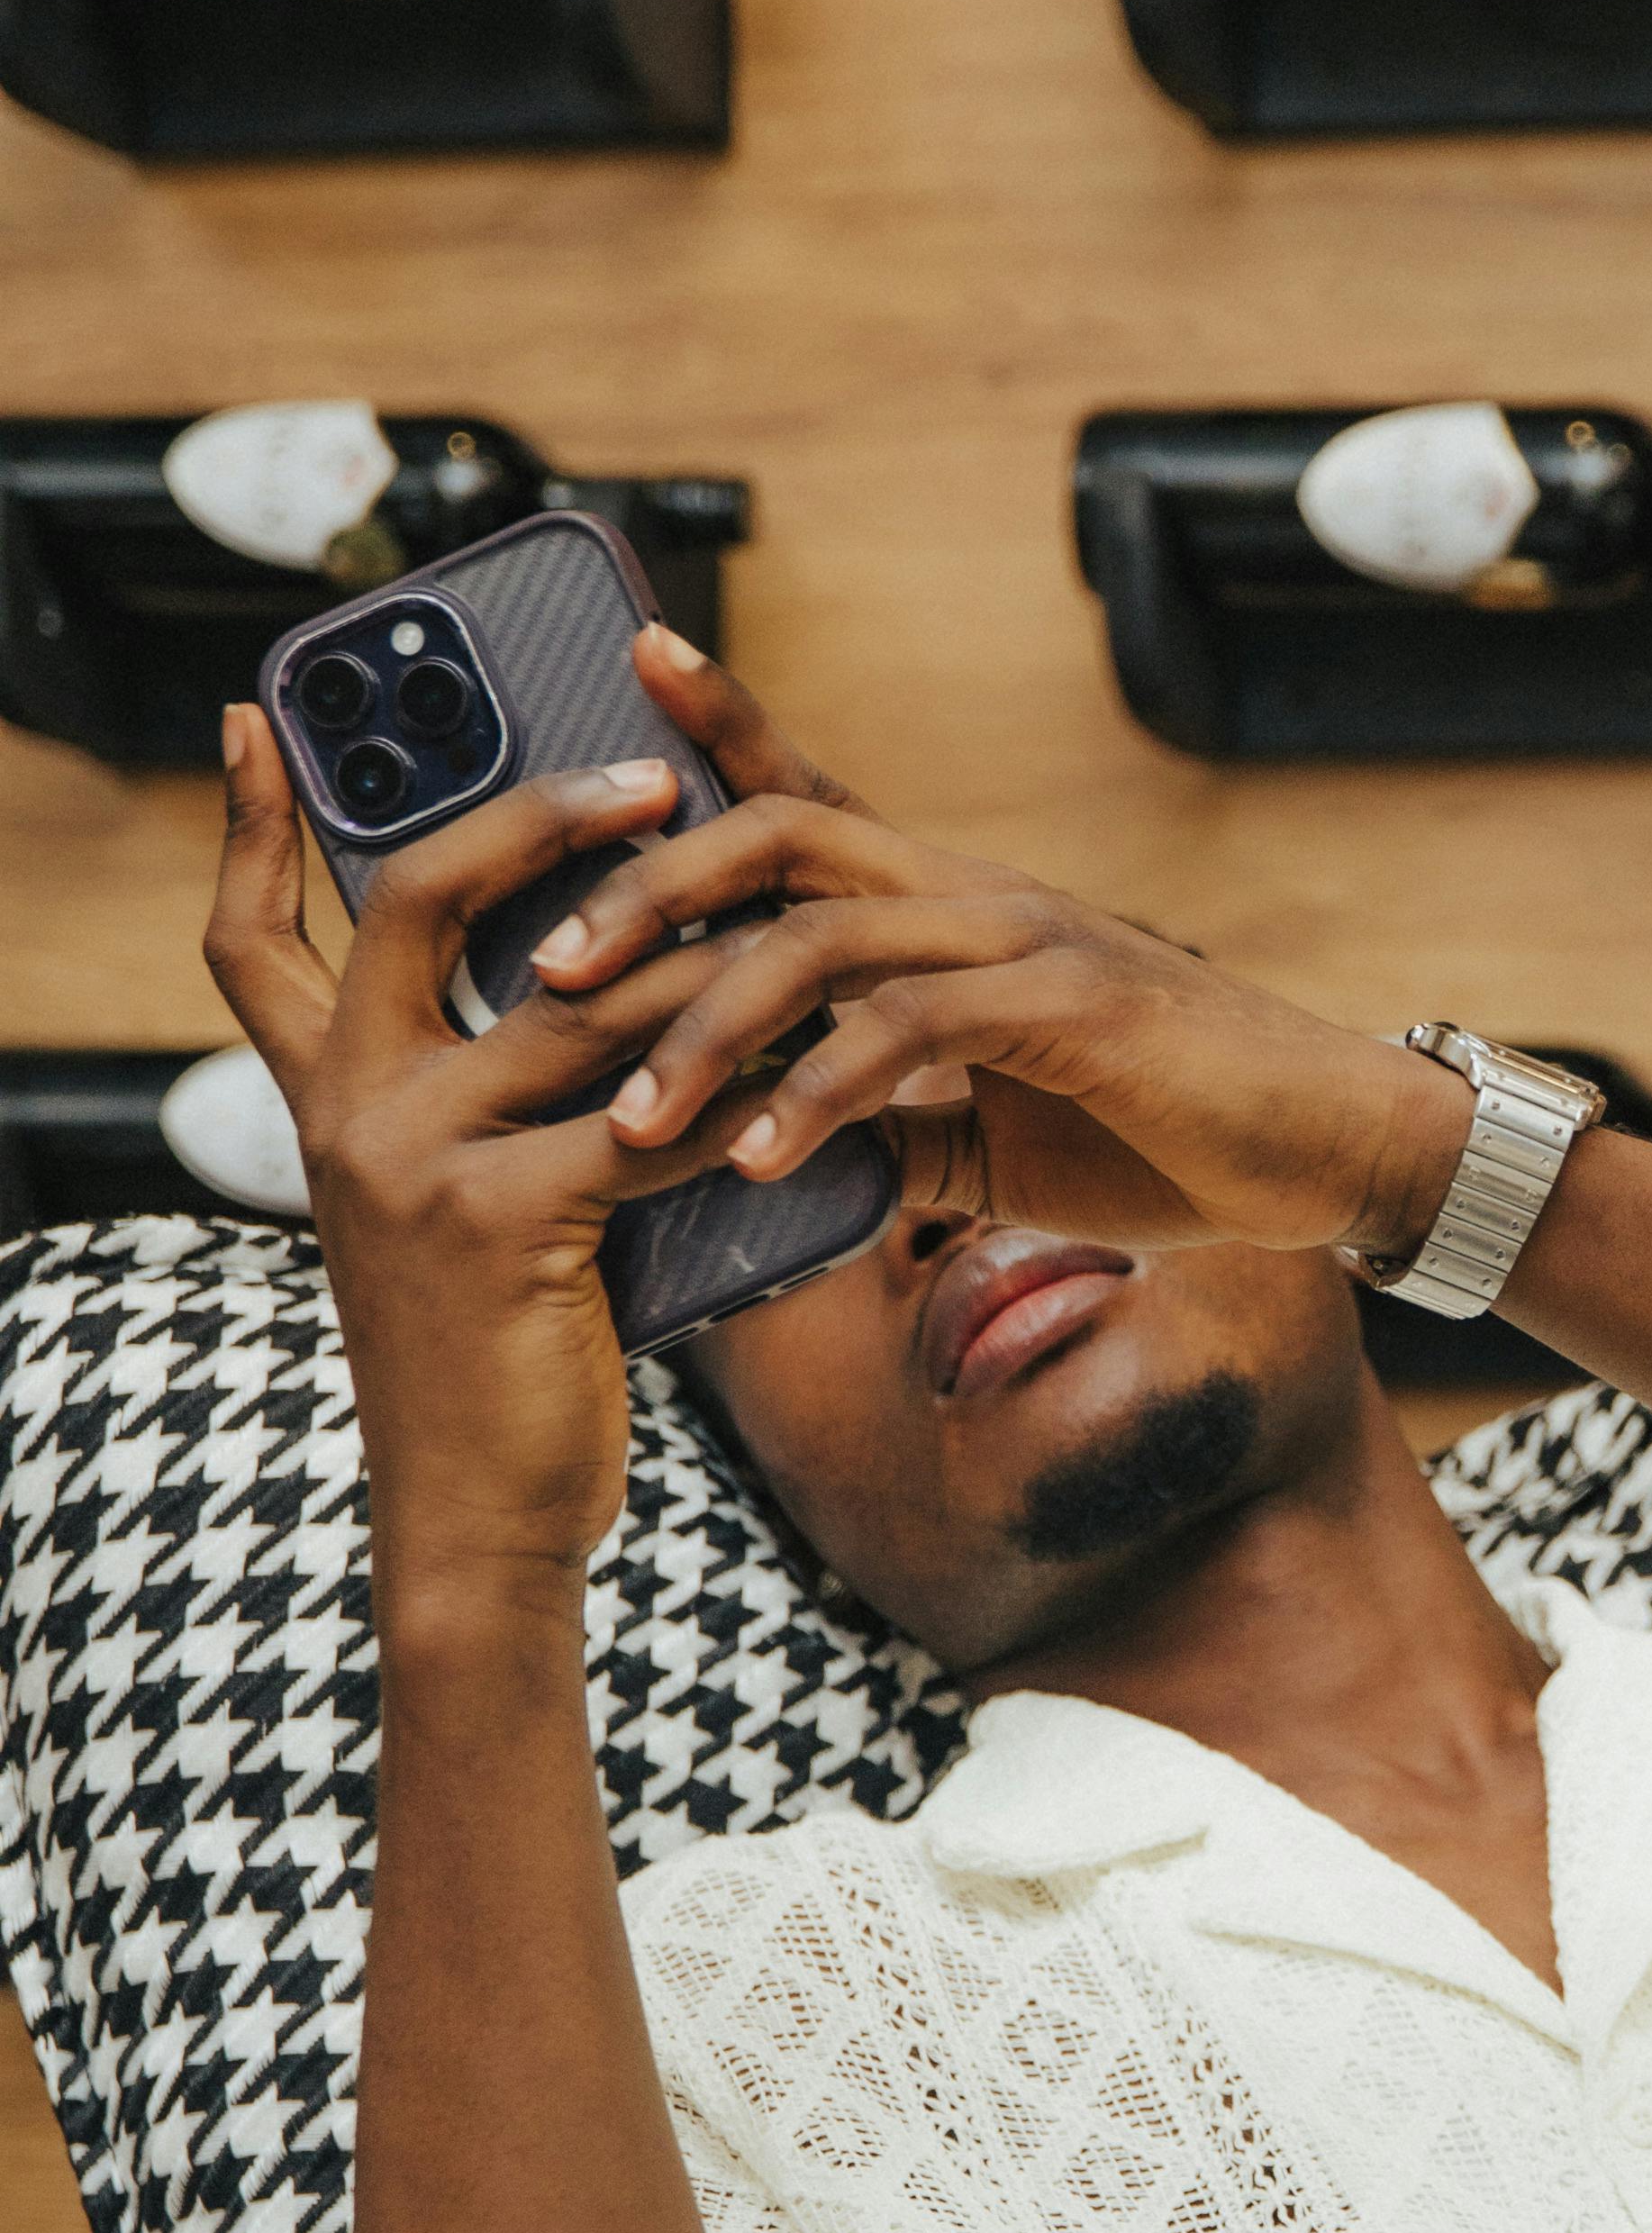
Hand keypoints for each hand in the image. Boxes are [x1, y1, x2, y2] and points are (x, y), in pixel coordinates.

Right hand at [203, 711, 773, 1620]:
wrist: (482, 1517)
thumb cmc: (497, 1354)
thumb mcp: (464, 1203)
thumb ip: (490, 1100)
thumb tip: (591, 975)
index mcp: (327, 1097)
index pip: (252, 935)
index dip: (251, 823)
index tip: (263, 715)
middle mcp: (347, 1111)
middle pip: (418, 897)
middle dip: (538, 815)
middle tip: (652, 777)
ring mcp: (411, 1163)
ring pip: (577, 1003)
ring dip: (703, 956)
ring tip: (798, 915)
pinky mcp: (502, 1224)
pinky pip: (647, 1118)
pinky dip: (741, 1092)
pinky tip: (817, 1073)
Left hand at [533, 632, 1465, 1263]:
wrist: (1331, 1153)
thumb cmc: (1169, 1134)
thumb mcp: (992, 1132)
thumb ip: (889, 1123)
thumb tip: (780, 1157)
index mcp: (951, 908)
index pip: (812, 792)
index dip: (723, 716)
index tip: (632, 652)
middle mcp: (975, 893)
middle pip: (778, 834)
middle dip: (648, 888)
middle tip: (550, 969)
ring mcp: (1026, 937)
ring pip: (821, 935)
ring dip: (708, 1025)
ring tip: (630, 1116)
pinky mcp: (1072, 1005)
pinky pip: (908, 1028)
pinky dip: (817, 1093)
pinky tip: (759, 1160)